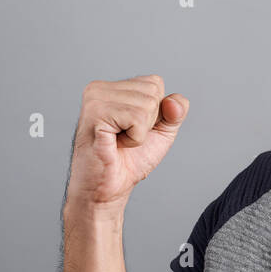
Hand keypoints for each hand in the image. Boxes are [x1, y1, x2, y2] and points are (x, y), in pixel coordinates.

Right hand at [64, 74, 188, 218]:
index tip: (133, 129)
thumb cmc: (130, 160)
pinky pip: (137, 119)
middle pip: (152, 92)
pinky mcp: (95, 115)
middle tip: (124, 138)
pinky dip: (135, 138)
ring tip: (119, 141)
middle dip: (148, 122)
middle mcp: (99, 89)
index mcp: (112, 88)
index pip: (155, 82)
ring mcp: (95, 100)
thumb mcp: (162, 131)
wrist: (109, 189)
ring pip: (147, 105)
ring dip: (140, 132)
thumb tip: (174, 101)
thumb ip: (175, 111)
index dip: (156, 113)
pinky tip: (115, 144)